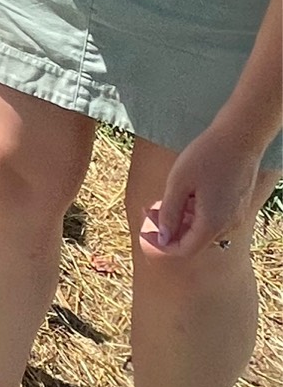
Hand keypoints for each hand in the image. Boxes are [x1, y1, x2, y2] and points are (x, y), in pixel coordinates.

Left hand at [140, 119, 264, 258]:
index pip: (184, 250)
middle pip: (194, 240)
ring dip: (181, 220)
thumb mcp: (178, 183)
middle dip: (169, 230)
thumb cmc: (206, 156)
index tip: (145, 231)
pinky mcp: (238, 206)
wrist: (240, 136)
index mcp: (212, 224)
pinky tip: (185, 195)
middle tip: (149, 210)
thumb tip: (162, 238)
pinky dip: (195, 213)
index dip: (162, 246)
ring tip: (163, 200)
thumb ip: (169, 213)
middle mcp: (228, 226)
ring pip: (203, 229)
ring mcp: (235, 216)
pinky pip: (213, 219)